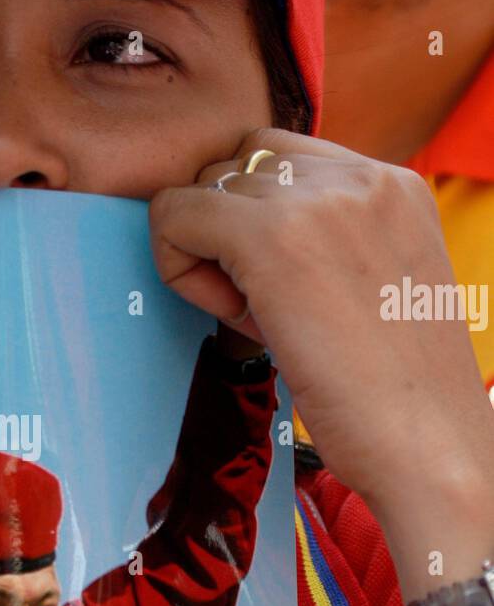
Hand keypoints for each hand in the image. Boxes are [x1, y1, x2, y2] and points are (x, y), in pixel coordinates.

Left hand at [150, 128, 493, 522]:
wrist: (432, 448)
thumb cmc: (399, 394)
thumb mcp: (373, 285)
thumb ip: (323, 243)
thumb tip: (235, 238)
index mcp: (394, 185)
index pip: (283, 157)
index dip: (260, 220)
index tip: (284, 286)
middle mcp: (361, 176)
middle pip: (238, 162)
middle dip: (229, 230)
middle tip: (261, 306)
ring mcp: (317, 199)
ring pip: (203, 186)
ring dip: (208, 251)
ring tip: (256, 316)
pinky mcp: (270, 237)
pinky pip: (173, 214)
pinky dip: (179, 266)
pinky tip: (232, 317)